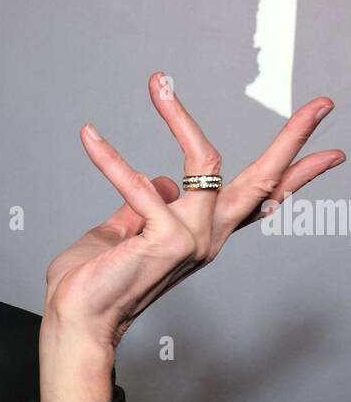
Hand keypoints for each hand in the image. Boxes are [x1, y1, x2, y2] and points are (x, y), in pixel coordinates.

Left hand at [44, 72, 345, 348]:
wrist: (76, 318)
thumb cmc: (93, 281)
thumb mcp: (123, 232)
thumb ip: (142, 206)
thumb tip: (158, 180)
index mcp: (203, 235)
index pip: (259, 199)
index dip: (297, 174)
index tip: (332, 152)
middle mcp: (207, 238)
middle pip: (264, 180)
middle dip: (294, 140)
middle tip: (323, 104)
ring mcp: (193, 239)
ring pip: (204, 159)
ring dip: (178, 114)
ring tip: (159, 83)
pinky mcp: (168, 239)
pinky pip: (139, 183)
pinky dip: (110, 158)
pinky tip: (90, 137)